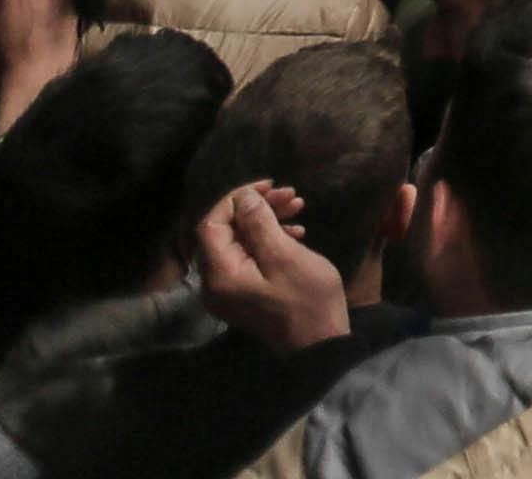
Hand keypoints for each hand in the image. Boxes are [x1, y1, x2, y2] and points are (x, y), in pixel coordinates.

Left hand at [196, 180, 356, 349]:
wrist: (319, 345)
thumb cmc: (306, 300)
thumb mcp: (285, 256)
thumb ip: (260, 224)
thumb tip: (244, 197)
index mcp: (220, 274)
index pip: (211, 225)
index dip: (236, 199)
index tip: (268, 186)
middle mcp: (216, 283)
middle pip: (225, 232)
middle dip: (256, 208)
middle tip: (291, 194)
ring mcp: (229, 291)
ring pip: (239, 243)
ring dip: (266, 221)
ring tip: (299, 207)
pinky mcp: (244, 294)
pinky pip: (248, 258)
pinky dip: (268, 241)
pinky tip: (296, 234)